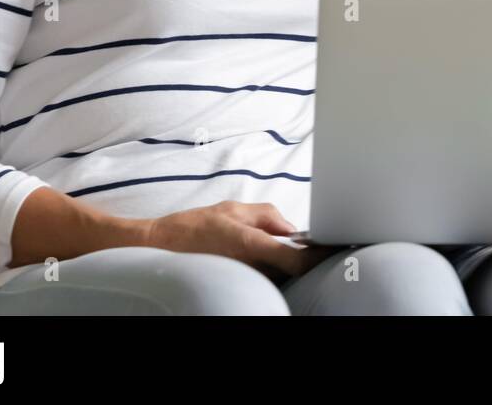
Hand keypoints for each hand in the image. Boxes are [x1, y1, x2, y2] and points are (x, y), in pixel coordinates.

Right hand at [142, 200, 337, 281]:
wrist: (159, 248)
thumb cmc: (194, 227)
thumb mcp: (232, 209)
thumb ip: (266, 216)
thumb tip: (291, 228)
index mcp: (251, 245)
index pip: (297, 260)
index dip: (319, 256)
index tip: (333, 248)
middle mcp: (250, 267)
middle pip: (291, 267)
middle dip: (304, 255)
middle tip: (318, 242)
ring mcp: (243, 278)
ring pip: (277, 272)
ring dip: (287, 260)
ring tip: (292, 245)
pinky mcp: (237, 282)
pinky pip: (263, 275)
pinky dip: (271, 266)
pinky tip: (268, 255)